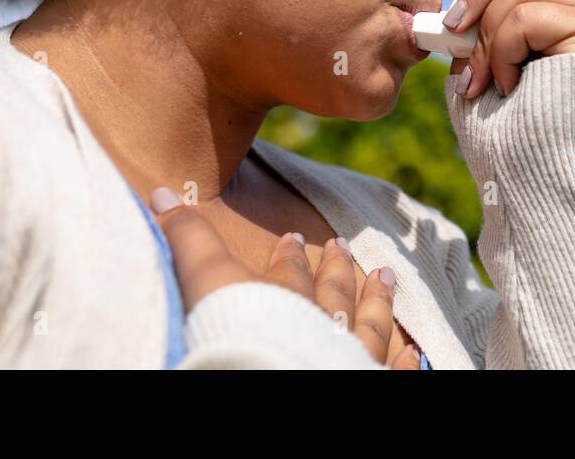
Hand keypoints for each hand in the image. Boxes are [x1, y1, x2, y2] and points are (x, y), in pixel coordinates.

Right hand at [151, 196, 420, 368]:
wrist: (274, 377)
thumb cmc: (238, 341)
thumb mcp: (205, 288)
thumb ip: (188, 243)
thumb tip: (160, 190)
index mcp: (284, 303)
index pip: (287, 275)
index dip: (289, 258)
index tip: (295, 239)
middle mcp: (324, 325)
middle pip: (332, 294)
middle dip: (336, 269)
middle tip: (344, 246)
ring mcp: (353, 360)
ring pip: (370, 325)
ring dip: (376, 300)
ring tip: (384, 277)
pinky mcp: (376, 384)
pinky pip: (396, 370)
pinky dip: (405, 358)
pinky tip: (415, 350)